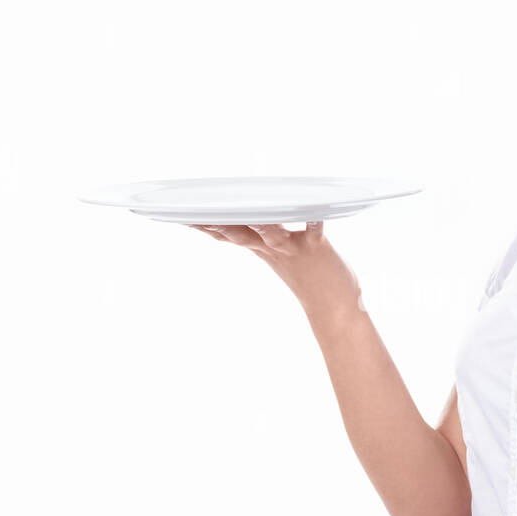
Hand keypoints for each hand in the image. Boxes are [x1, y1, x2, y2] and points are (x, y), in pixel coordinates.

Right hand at [188, 220, 361, 316]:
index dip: (205, 226)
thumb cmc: (310, 279)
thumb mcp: (278, 256)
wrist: (334, 308)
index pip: (228, 236)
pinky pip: (315, 229)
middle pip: (241, 234)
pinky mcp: (316, 246)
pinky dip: (315, 219)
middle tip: (198, 215)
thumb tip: (250, 221)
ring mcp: (293, 248)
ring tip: (248, 211)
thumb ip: (264, 237)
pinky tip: (316, 207)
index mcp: (262, 249)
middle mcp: (273, 249)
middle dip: (220, 224)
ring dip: (259, 224)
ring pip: (270, 233)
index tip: (181, 214)